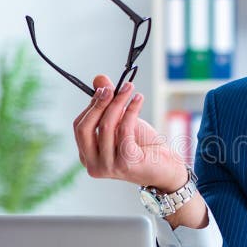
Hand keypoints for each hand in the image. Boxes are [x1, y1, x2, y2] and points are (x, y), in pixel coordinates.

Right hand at [73, 74, 187, 191]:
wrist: (166, 168)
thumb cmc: (143, 147)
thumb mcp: (122, 122)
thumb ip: (109, 103)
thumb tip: (99, 79)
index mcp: (88, 156)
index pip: (80, 127)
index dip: (91, 106)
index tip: (104, 88)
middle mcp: (93, 165)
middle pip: (86, 128)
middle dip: (99, 103)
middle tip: (113, 87)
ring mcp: (108, 166)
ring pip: (106, 126)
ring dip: (119, 103)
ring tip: (130, 89)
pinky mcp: (125, 163)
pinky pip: (124, 130)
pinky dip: (131, 110)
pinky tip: (139, 99)